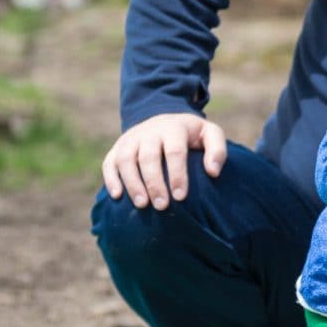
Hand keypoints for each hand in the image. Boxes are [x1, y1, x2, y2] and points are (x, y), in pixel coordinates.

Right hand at [101, 113, 227, 209]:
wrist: (164, 120)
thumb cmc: (191, 136)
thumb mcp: (210, 134)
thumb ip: (217, 150)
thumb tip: (213, 172)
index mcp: (174, 127)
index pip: (174, 151)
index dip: (177, 174)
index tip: (181, 197)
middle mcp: (149, 131)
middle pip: (148, 156)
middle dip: (154, 182)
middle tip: (162, 206)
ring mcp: (131, 139)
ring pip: (126, 159)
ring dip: (132, 183)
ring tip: (142, 205)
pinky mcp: (117, 148)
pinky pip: (109, 162)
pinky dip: (111, 178)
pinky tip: (117, 196)